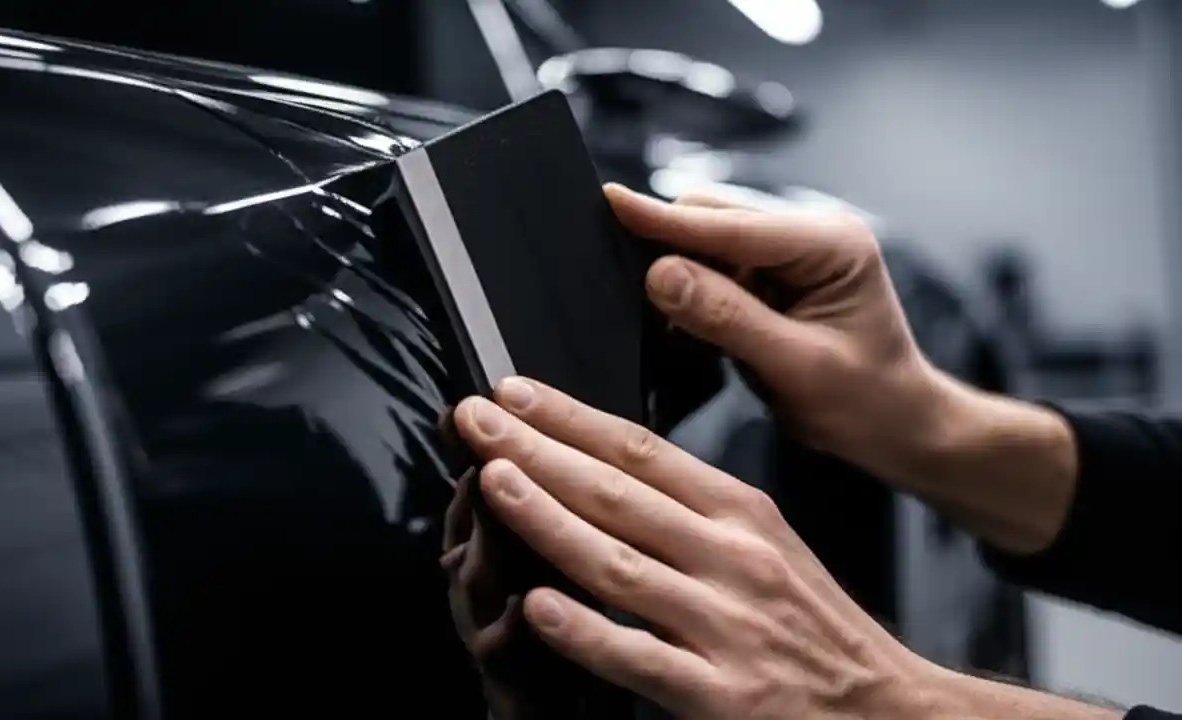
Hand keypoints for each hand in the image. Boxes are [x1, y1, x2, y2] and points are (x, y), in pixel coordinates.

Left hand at [452, 377, 934, 718]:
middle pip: (618, 494)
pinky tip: (538, 606)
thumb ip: (692, 509)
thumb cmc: (812, 625)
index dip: (570, 418)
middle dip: (536, 450)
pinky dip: (587, 631)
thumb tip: (606, 468)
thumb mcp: (766, 543)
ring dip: (548, 520)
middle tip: (473, 419)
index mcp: (741, 513)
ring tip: (494, 483)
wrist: (887, 710)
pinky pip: (641, 659)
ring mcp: (726, 627)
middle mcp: (732, 558)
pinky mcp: (722, 697)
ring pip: (619, 565)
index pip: (641, 451)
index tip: (512, 392)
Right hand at [607, 185, 1078, 552]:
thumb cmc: (868, 403)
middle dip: (669, 248)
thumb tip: (659, 275)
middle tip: (635, 298)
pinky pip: (711, 270)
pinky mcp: (769, 276)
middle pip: (712, 220)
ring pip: (705, 243)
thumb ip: (726, 318)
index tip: (611, 203)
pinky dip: (691, 293)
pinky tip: (689, 324)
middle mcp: (809, 234)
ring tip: (676, 325)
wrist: (897, 427)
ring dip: (681, 275)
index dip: (666, 219)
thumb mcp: (798, 368)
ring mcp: (788, 254)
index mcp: (830, 244)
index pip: (731, 226)